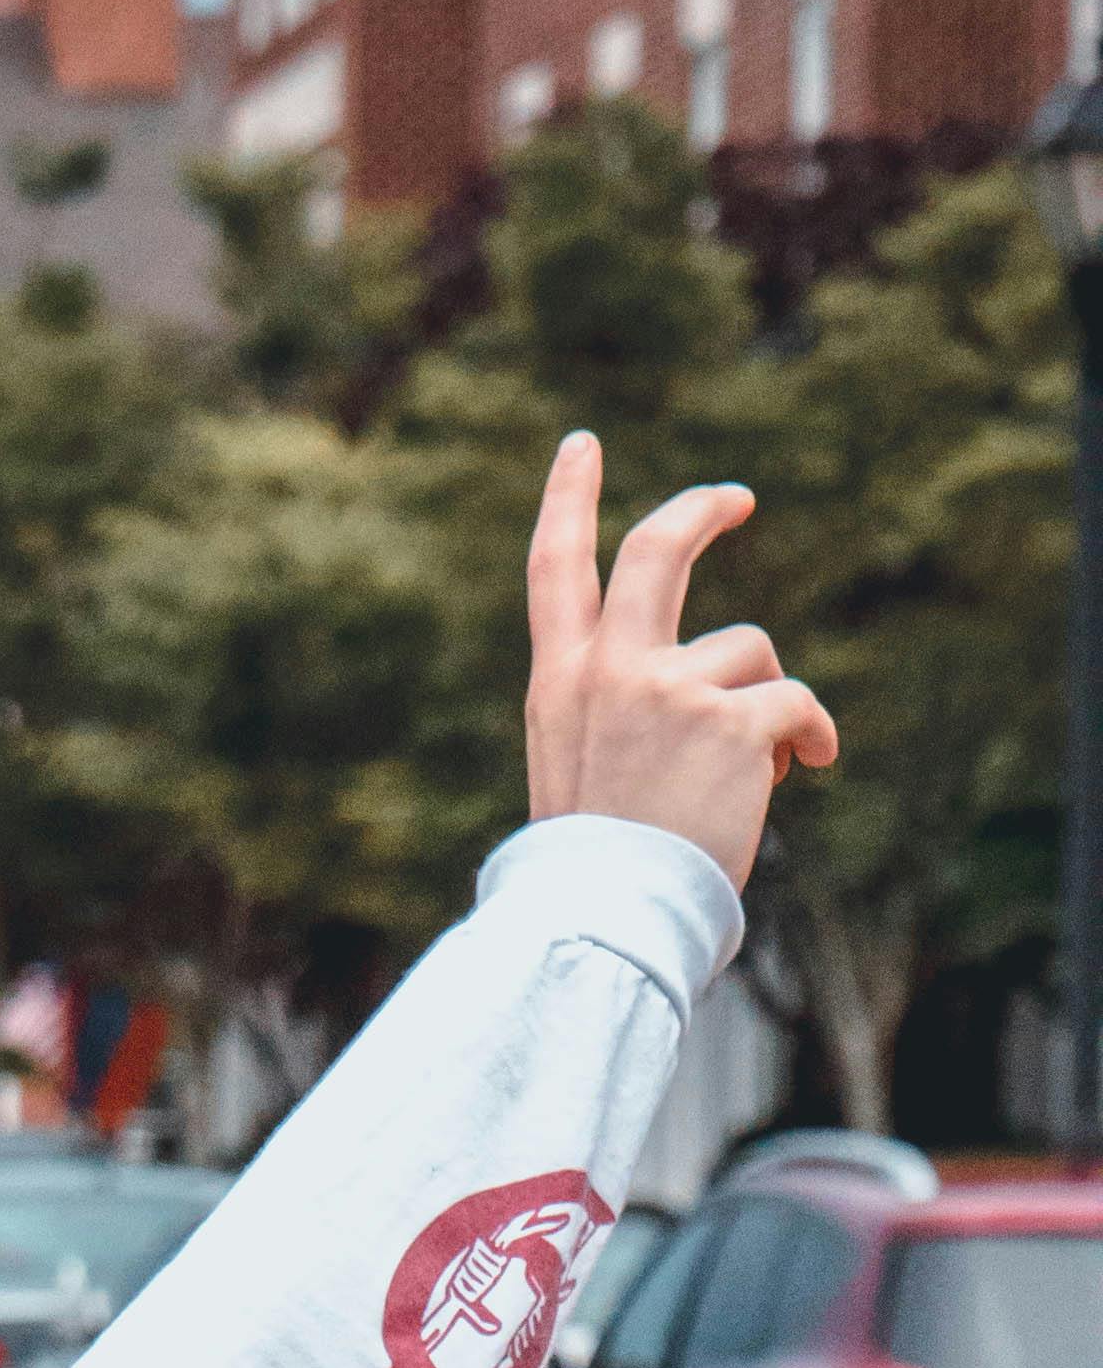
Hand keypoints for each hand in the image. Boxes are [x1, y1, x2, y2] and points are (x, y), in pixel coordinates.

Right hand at [521, 432, 836, 888]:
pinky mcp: (731, 721)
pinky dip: (813, 737)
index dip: (569, 499)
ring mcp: (669, 689)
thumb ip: (620, 712)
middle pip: (658, 551)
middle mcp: (609, 670)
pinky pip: (799, 704)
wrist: (607, 919)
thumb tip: (722, 687)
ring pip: (752, 651)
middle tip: (736, 499)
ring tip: (762, 768)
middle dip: (699, 512)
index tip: (582, 448)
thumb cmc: (595, 870)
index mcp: (559, 684)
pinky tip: (808, 771)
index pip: (554, 569)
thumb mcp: (577, 772)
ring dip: (770, 702)